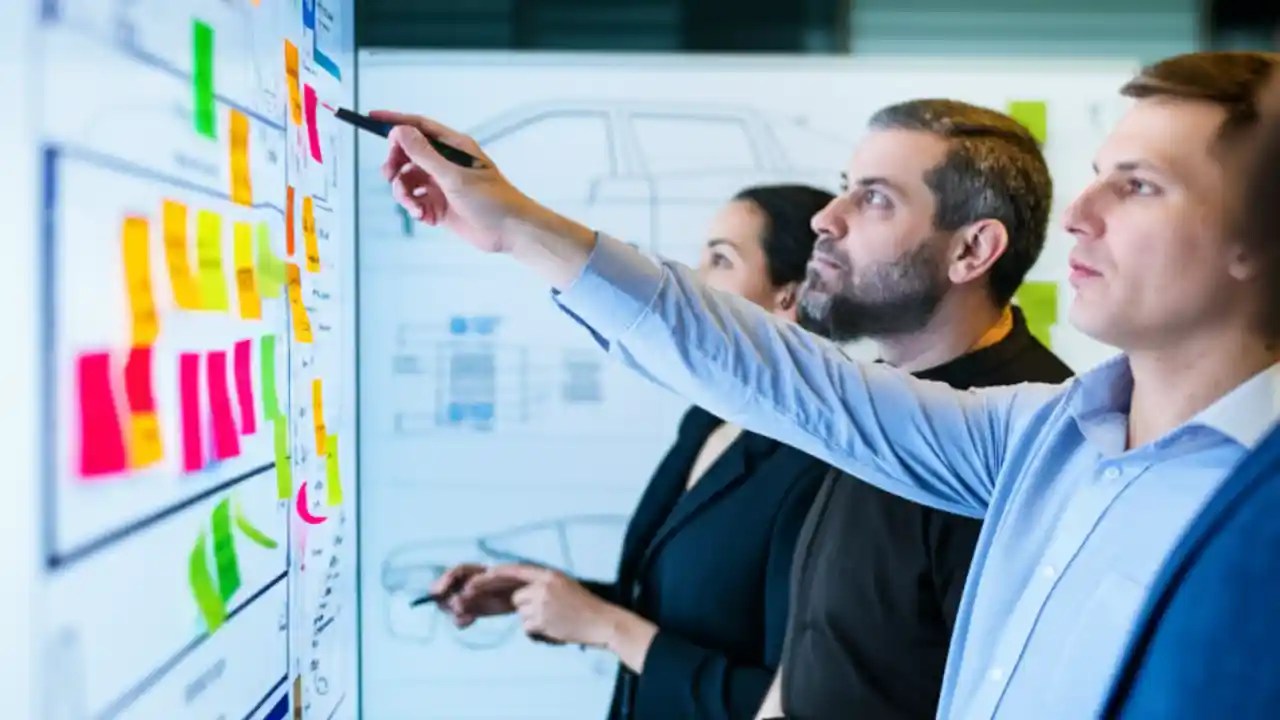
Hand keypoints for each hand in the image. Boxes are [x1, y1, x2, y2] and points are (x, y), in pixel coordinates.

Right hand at [369, 110, 535, 253]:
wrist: (510, 231)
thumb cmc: (492, 199)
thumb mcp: (454, 176)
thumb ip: (425, 154)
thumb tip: (400, 131)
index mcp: (453, 147)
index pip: (419, 127)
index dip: (395, 122)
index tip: (372, 117)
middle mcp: (446, 163)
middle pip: (407, 154)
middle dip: (395, 163)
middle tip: (390, 174)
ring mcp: (441, 184)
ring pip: (408, 180)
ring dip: (403, 192)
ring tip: (414, 205)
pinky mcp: (440, 206)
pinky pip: (415, 201)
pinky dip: (414, 208)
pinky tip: (424, 217)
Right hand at [431, 563, 518, 627]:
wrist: (526, 594)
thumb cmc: (518, 581)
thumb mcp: (504, 578)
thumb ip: (484, 583)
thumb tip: (465, 592)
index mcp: (478, 570)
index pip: (456, 572)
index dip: (445, 580)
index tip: (437, 592)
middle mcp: (469, 583)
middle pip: (448, 589)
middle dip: (448, 599)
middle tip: (458, 607)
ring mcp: (470, 597)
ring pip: (451, 604)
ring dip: (454, 611)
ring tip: (466, 617)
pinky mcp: (474, 610)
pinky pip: (460, 617)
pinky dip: (460, 620)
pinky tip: (467, 621)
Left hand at [474, 565, 620, 647]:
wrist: (601, 621)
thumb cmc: (583, 605)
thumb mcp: (563, 585)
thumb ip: (542, 584)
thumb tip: (519, 592)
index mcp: (549, 575)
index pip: (516, 570)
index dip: (498, 573)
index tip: (483, 575)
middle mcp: (543, 586)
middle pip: (516, 597)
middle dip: (524, 606)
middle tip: (544, 611)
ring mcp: (542, 604)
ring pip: (521, 613)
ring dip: (532, 620)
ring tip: (554, 620)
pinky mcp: (542, 621)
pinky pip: (527, 628)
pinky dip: (537, 631)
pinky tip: (554, 628)